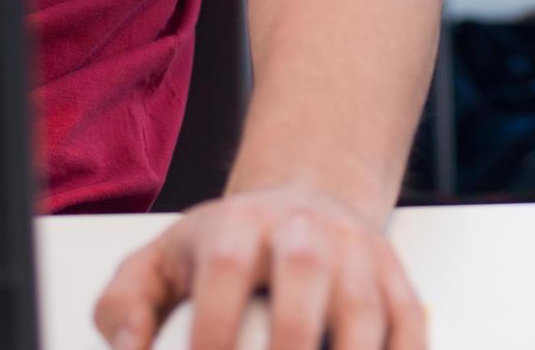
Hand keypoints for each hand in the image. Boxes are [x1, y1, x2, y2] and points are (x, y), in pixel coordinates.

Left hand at [93, 180, 424, 349]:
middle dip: (290, 345)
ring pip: (364, 308)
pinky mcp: (395, 278)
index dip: (214, 328)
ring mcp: (357, 252)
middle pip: (304, 275)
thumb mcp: (162, 260)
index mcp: (239, 224)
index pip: (226, 270)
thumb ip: (125, 303)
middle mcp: (305, 230)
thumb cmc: (226, 246)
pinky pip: (409, 323)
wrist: (305, 199)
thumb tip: (129, 348)